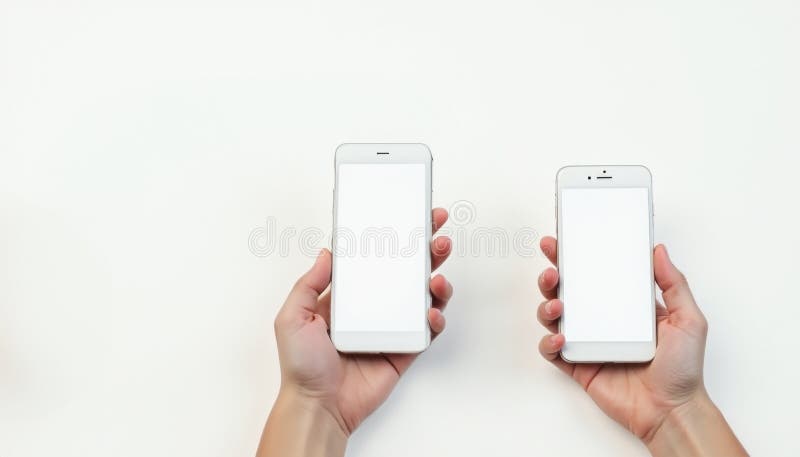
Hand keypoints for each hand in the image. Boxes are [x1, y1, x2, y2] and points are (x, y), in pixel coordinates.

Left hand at [259, 209, 452, 455]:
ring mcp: (391, 328)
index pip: (375, 259)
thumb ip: (310, 283)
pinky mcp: (405, 350)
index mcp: (348, 296)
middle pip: (406, 271)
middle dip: (425, 250)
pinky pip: (428, 330)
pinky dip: (436, 318)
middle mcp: (373, 308)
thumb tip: (328, 251)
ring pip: (423, 296)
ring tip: (437, 275)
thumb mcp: (292, 316)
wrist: (318, 406)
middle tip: (436, 234)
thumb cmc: (301, 367)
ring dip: (437, 280)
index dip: (392, 238)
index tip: (406, 218)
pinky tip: (432, 312)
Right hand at [537, 237, 744, 454]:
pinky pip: (552, 352)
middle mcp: (603, 322)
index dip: (575, 257)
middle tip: (552, 271)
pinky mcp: (578, 366)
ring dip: (547, 306)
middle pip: (567, 291)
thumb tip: (658, 250)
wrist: (672, 411)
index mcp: (625, 306)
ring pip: (554, 318)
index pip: (595, 274)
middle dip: (552, 276)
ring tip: (556, 305)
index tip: (562, 242)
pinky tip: (560, 339)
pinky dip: (549, 343)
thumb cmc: (684, 370)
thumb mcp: (689, 320)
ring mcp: (588, 343)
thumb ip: (675, 284)